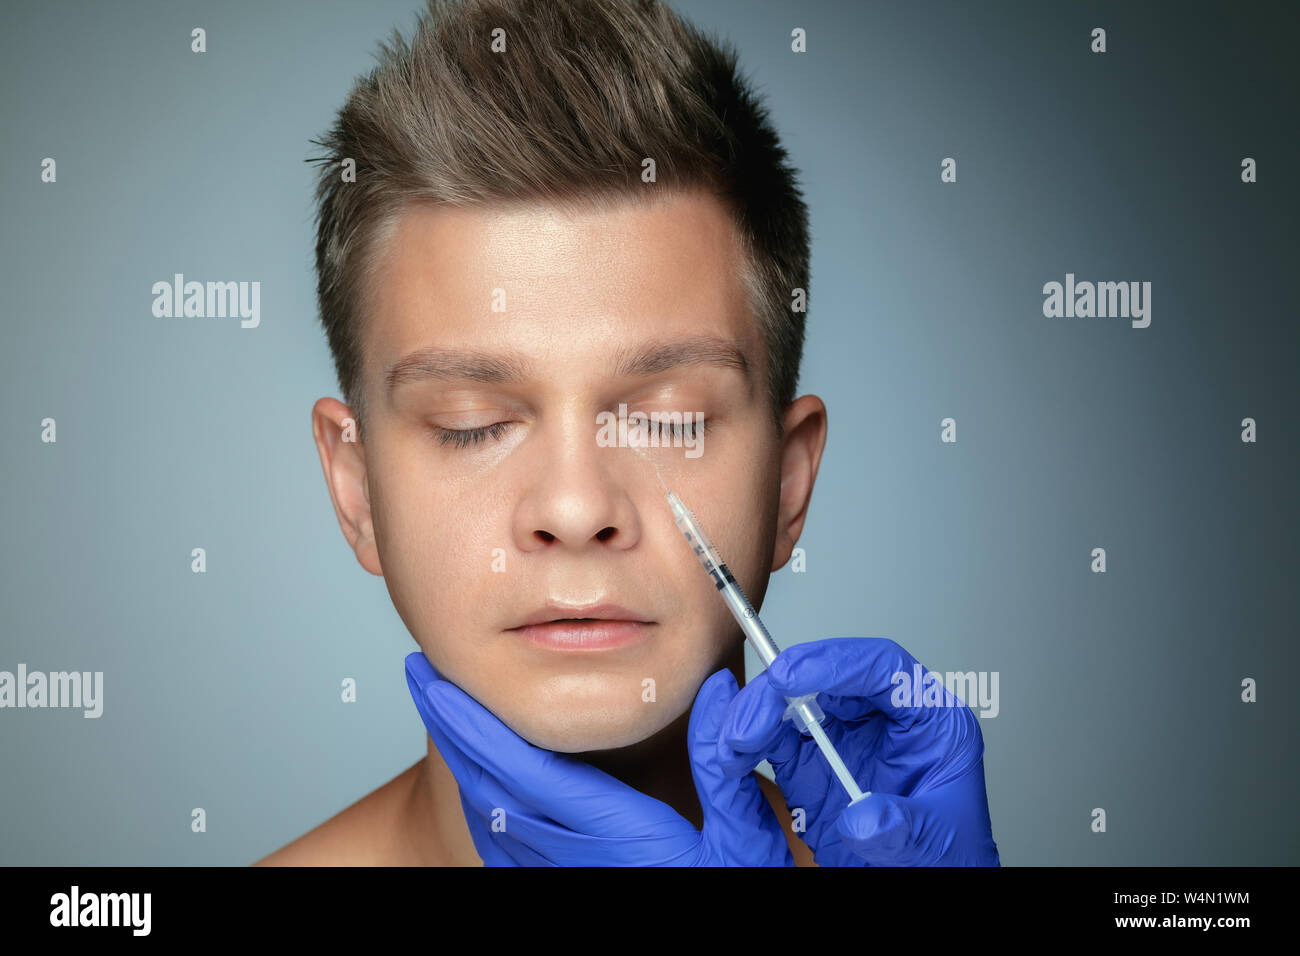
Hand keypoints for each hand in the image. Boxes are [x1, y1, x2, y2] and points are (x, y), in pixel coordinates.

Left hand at [404, 652, 793, 865]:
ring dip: (463, 761)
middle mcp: (577, 864)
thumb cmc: (737, 888)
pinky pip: (505, 847)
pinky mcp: (567, 887)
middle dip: (452, 728)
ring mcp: (564, 880)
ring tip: (446, 713)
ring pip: (491, 820)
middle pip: (490, 791)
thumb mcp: (744, 835)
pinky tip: (481, 777)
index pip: (524, 773)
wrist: (728, 936)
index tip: (439, 680)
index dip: (475, 723)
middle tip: (421, 676)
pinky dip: (483, 802)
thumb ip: (725, 765)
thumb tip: (717, 690)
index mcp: (615, 841)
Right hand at [715, 637, 999, 865]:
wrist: (926, 880)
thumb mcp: (938, 841)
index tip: (793, 675)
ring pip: (794, 701)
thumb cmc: (950, 854)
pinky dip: (748, 741)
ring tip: (734, 741)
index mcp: (927, 719)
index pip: (883, 667)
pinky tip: (732, 753)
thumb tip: (863, 816)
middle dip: (781, 689)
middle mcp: (882, 718)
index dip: (837, 663)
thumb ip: (902, 827)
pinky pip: (774, 738)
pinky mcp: (812, 763)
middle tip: (752, 716)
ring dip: (757, 712)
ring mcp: (844, 737)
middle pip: (827, 677)